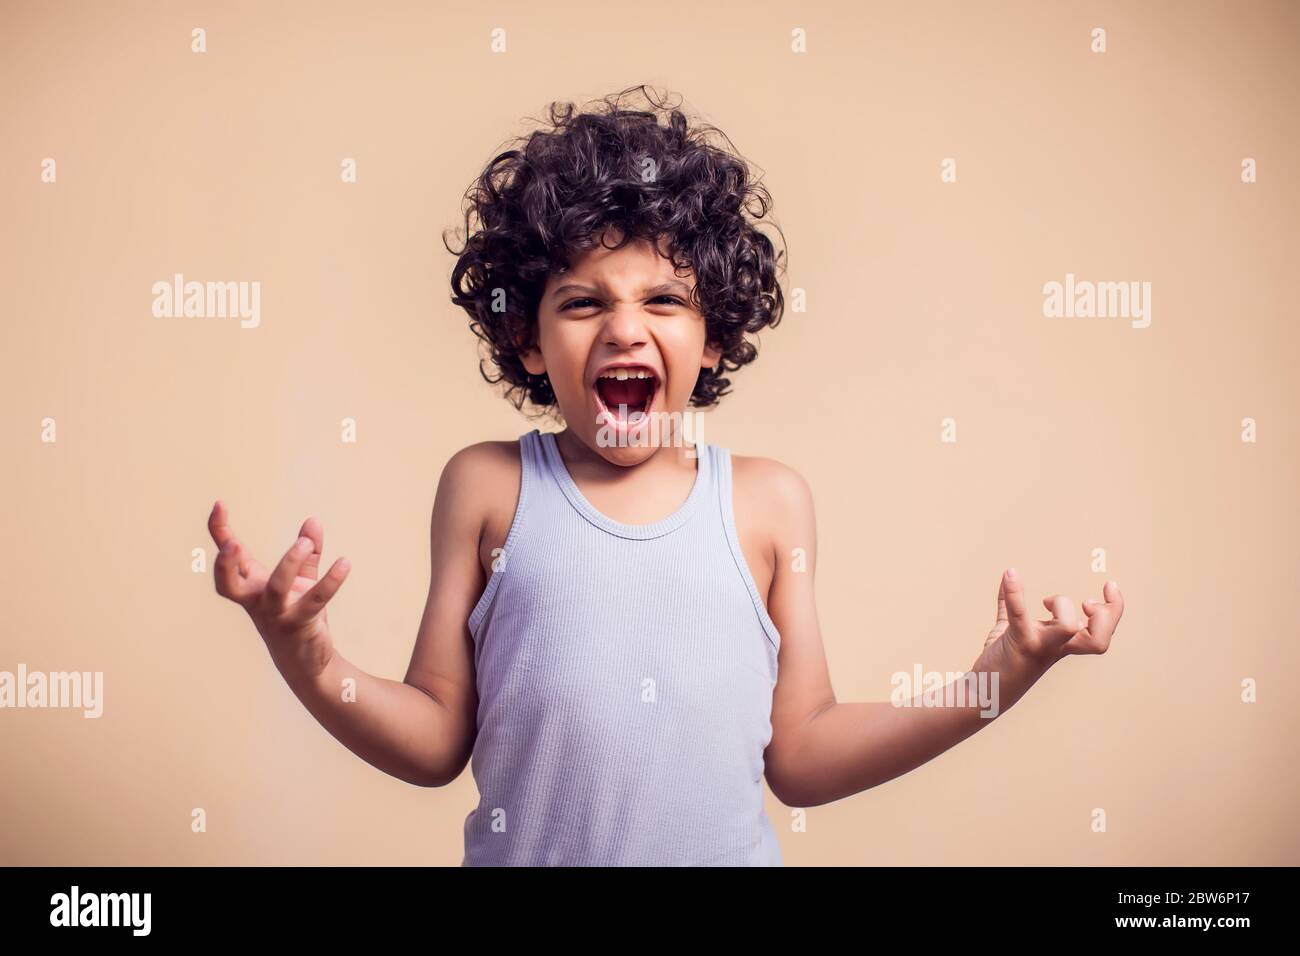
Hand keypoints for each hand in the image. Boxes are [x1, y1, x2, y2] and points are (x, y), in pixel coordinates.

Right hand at [207, 500, 350, 681]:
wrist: (307, 661)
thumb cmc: (296, 613)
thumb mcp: (300, 579)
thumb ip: (308, 551)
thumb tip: (313, 521)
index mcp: (251, 585)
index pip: (229, 556)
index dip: (220, 531)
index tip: (219, 504)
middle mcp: (257, 600)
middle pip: (228, 585)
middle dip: (226, 565)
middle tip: (233, 543)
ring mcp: (276, 615)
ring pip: (276, 589)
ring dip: (288, 564)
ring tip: (305, 543)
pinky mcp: (299, 625)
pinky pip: (314, 601)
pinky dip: (330, 581)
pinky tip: (344, 563)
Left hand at [982, 569, 1123, 672]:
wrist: (982, 692)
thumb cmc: (1000, 661)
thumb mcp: (1010, 628)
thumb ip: (1011, 604)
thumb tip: (1008, 576)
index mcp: (1063, 644)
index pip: (1102, 633)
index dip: (1114, 610)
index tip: (1109, 587)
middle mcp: (1057, 648)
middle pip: (1098, 639)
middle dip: (1105, 615)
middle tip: (1087, 602)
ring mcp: (1039, 646)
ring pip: (1068, 628)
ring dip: (1062, 605)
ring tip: (1045, 602)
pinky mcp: (1017, 643)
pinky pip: (1020, 615)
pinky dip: (1015, 592)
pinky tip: (1009, 574)